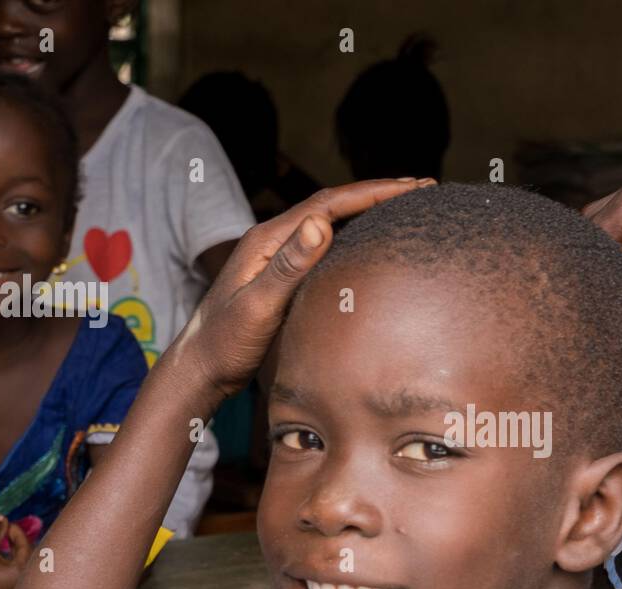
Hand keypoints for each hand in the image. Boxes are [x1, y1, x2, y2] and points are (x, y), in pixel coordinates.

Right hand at [0, 517, 30, 588]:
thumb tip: (2, 519)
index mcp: (21, 575)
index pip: (27, 547)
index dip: (17, 532)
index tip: (5, 523)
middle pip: (26, 560)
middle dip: (17, 544)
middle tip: (4, 534)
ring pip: (19, 572)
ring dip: (12, 557)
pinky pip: (9, 584)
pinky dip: (6, 571)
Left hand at [183, 178, 431, 398]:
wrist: (198, 368)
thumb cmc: (224, 343)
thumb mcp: (257, 306)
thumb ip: (288, 266)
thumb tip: (321, 224)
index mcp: (267, 239)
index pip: (329, 203)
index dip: (373, 192)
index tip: (413, 186)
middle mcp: (272, 240)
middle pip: (333, 205)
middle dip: (378, 193)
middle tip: (423, 187)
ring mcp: (277, 257)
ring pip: (330, 222)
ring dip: (368, 210)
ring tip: (406, 206)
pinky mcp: (282, 275)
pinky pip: (324, 244)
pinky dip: (354, 234)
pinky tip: (371, 242)